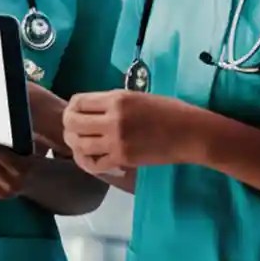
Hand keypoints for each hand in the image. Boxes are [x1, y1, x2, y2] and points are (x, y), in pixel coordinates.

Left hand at [62, 90, 202, 173]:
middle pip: (73, 122)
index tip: (76, 112)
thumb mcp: (137, 97)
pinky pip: (94, 164)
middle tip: (73, 129)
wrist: (191, 133)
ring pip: (79, 144)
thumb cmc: (169, 110)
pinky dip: (86, 162)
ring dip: (75, 144)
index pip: (78, 101)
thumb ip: (112, 102)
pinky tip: (88, 158)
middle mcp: (113, 119)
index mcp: (116, 99)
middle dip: (68, 125)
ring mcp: (117, 141)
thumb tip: (90, 110)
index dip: (72, 107)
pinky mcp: (123, 159)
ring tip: (79, 143)